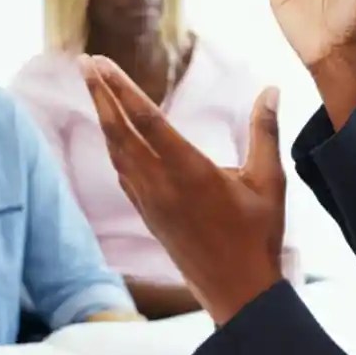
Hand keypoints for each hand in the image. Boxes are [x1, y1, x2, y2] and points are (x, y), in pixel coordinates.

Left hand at [80, 55, 286, 325]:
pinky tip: (112, 134)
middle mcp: (161, 184)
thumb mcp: (269, 181)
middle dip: (99, 94)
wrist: (237, 293)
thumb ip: (264, 131)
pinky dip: (113, 146)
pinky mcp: (148, 215)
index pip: (146, 119)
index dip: (121, 87)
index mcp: (190, 171)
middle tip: (84, 62)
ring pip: (116, 152)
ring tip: (93, 88)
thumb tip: (271, 88)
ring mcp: (149, 202)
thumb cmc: (258, 236)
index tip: (100, 62)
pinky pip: (122, 173)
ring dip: (103, 117)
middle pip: (119, 131)